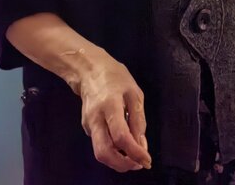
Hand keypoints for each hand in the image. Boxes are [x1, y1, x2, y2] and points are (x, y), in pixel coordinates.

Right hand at [79, 53, 151, 172]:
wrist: (88, 69)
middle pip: (104, 152)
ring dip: (117, 161)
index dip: (135, 152)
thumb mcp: (134, 92)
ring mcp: (88, 123)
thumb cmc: (115, 77)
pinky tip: (123, 143)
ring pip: (100, 153)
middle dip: (122, 164)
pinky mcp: (86, 126)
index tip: (147, 160)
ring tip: (133, 158)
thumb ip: (138, 119)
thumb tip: (141, 145)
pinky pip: (100, 143)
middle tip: (138, 164)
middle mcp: (96, 118)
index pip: (121, 136)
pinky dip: (113, 150)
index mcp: (110, 105)